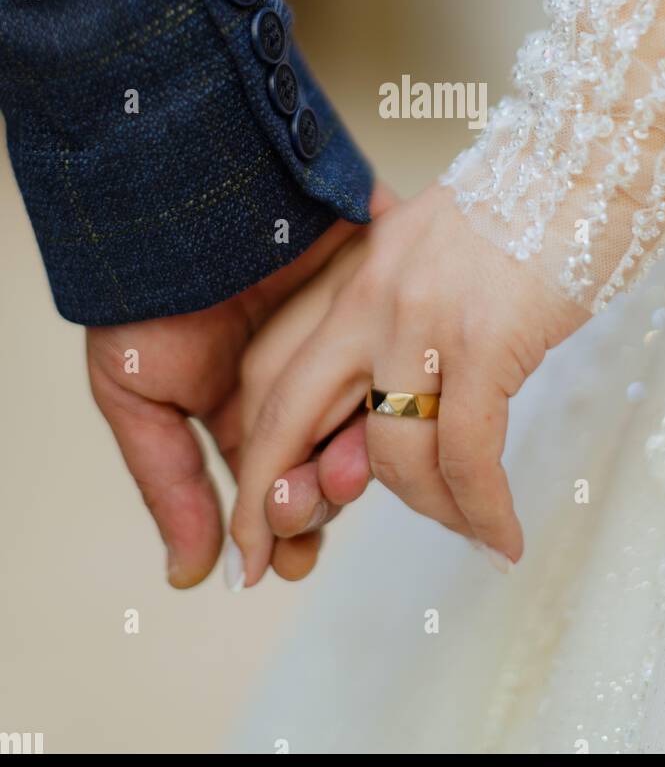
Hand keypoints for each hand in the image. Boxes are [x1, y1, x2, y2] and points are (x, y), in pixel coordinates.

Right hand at [86, 184, 394, 588]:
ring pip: (386, 390)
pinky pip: (419, 309)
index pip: (290, 479)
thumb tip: (197, 574)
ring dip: (377, 431)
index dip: (292, 524)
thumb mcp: (140, 395)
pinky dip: (423, 344)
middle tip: (323, 498)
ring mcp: (354, 315)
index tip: (285, 561)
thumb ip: (173, 484)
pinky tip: (416, 378)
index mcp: (257, 403)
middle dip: (336, 487)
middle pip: (343, 446)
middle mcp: (313, 367)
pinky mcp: (387, 260)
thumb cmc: (142, 291)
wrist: (165, 191)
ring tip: (357, 455)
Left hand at [232, 184, 585, 586]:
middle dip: (274, 503)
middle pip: (290, 416)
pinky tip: (504, 539)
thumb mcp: (442, 254)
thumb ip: (404, 320)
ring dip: (427, 512)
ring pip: (390, 454)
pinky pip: (467, 455)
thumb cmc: (536, 206)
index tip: (258, 510)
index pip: (272, 373)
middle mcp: (372, 295)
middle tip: (271, 567)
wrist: (600, 152)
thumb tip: (394, 418)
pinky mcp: (487, 340)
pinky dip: (482, 511)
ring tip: (470, 529)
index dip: (256, 449)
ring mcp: (425, 318)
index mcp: (356, 273)